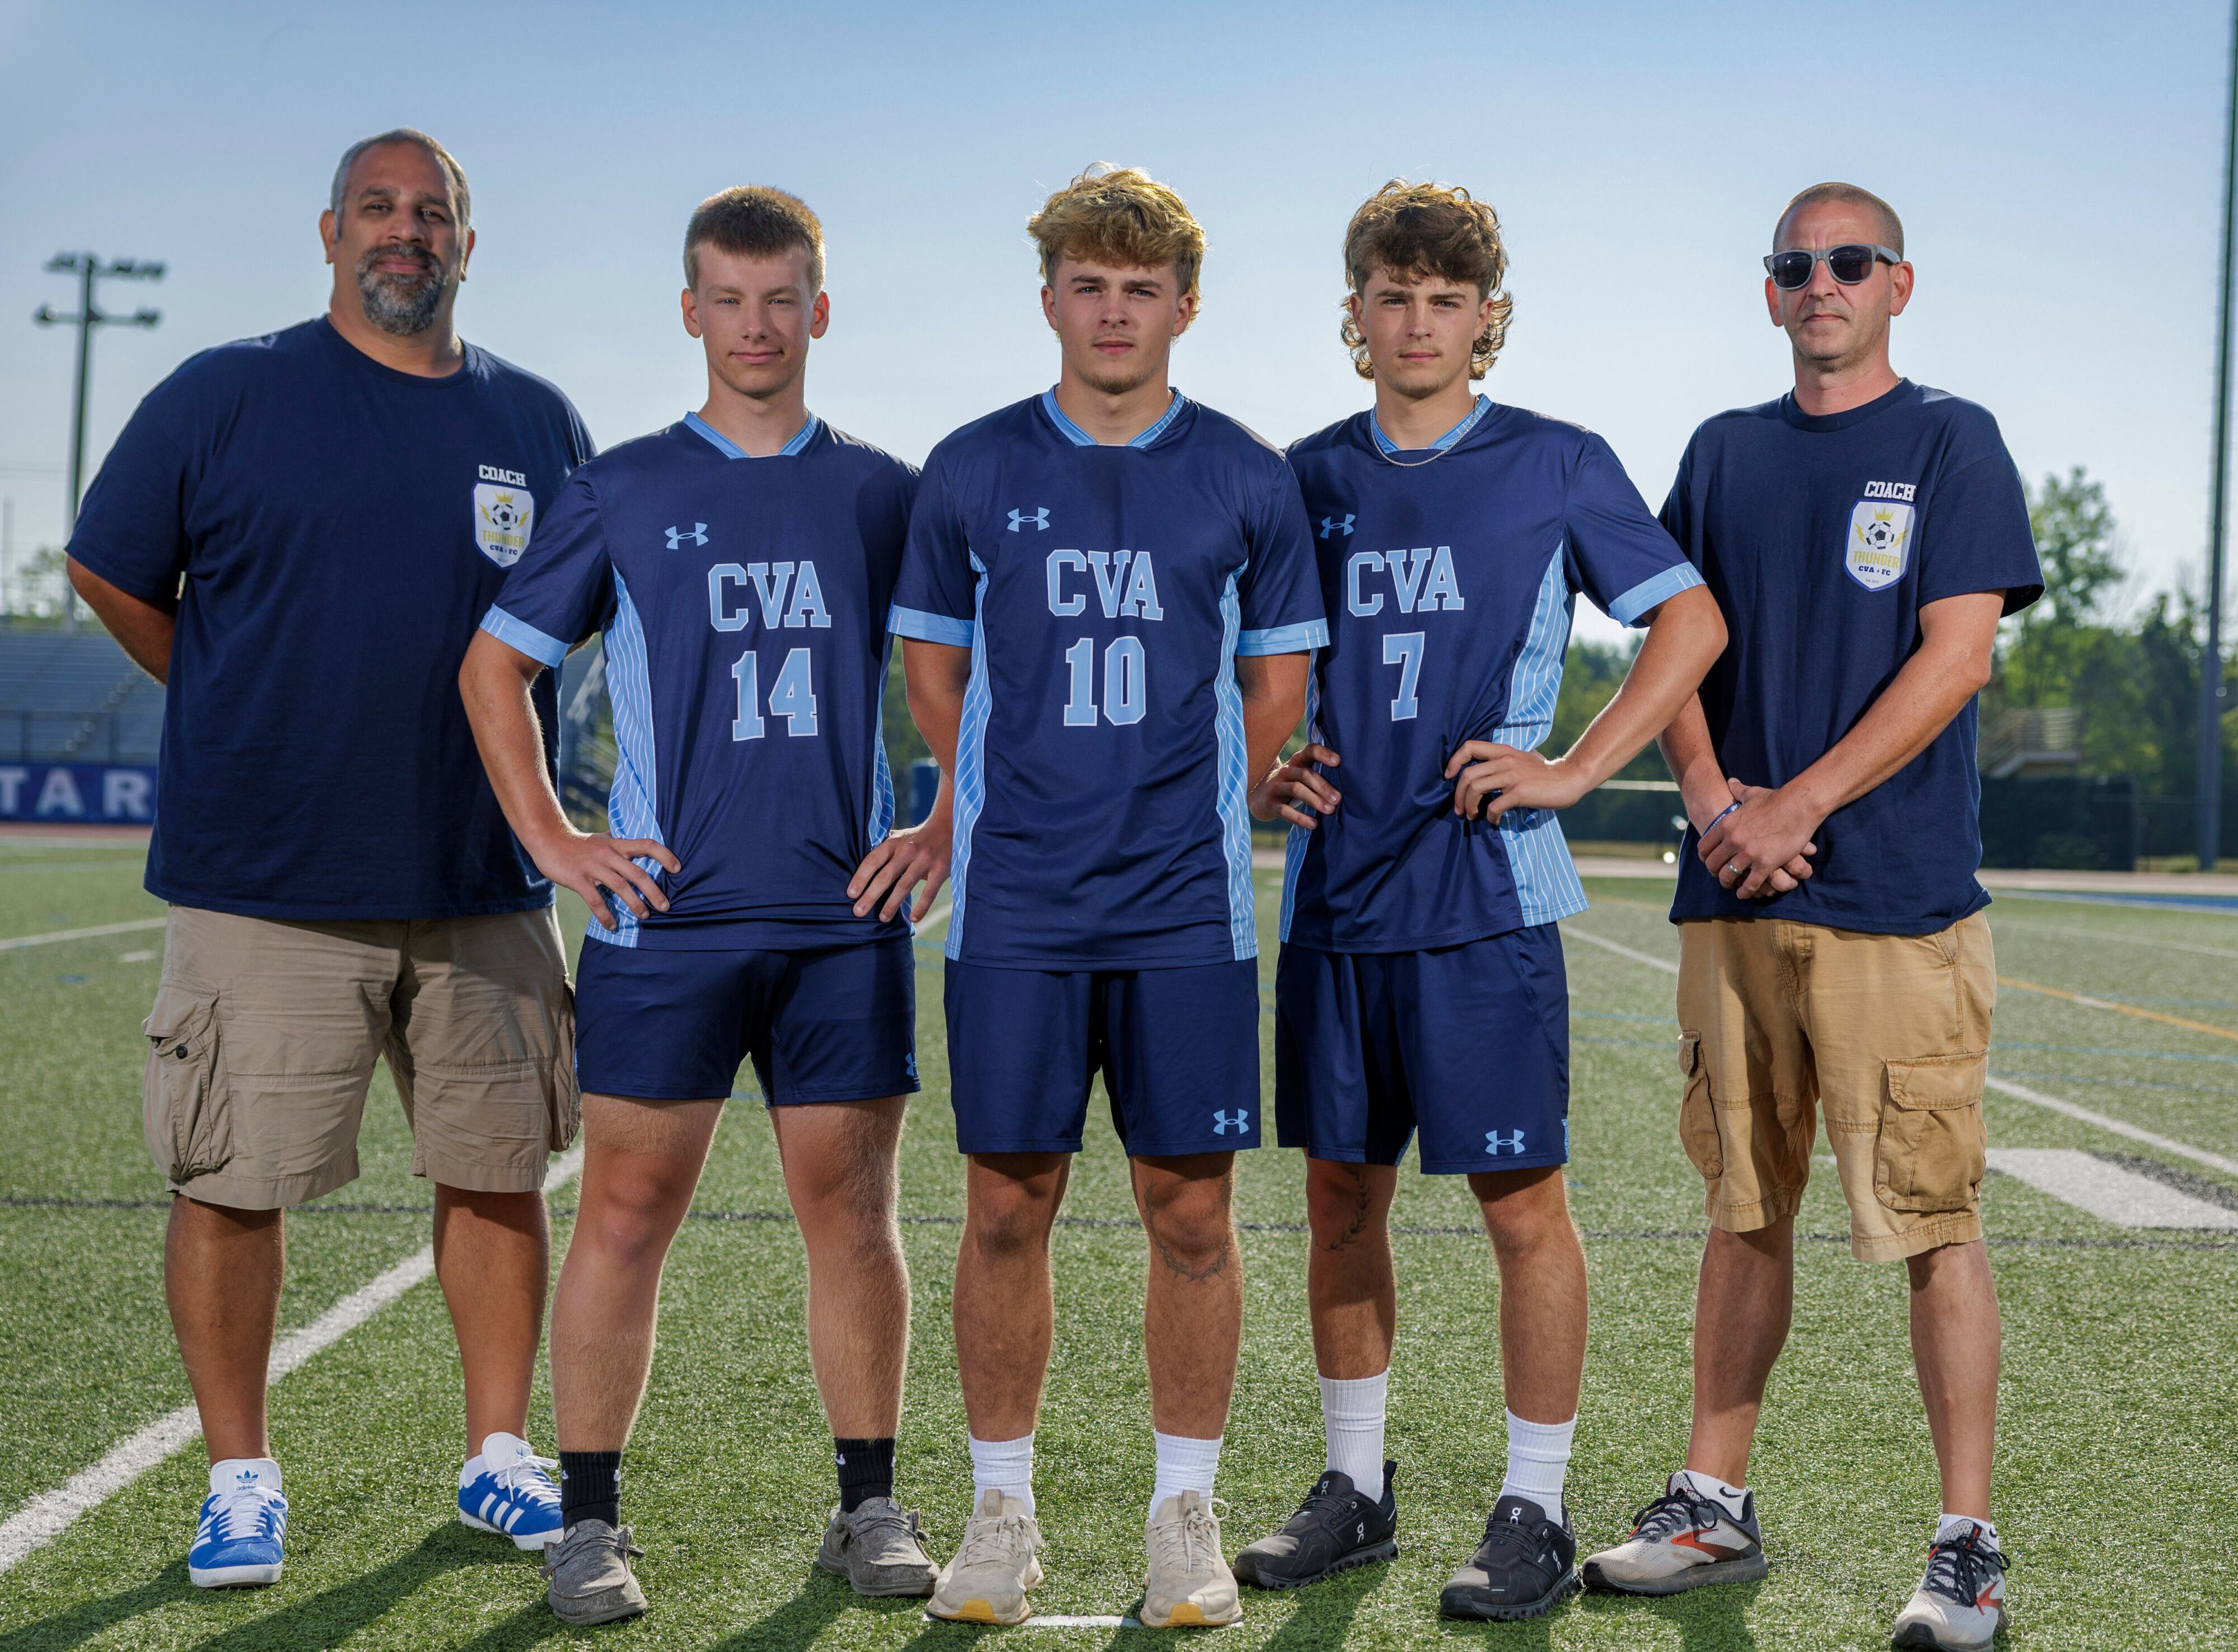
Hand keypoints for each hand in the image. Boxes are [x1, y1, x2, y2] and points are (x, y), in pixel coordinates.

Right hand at [527, 828, 679, 931]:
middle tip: (666, 906)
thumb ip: (618, 844)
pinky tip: (612, 925)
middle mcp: (608, 854)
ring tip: (645, 916)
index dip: (665, 855)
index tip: (678, 868)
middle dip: (654, 891)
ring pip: (620, 887)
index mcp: (617, 844)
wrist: (548, 839)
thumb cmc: (578, 843)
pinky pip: (596, 900)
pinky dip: (605, 915)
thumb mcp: (602, 839)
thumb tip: (636, 847)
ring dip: (635, 904)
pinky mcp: (579, 879)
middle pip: (638, 873)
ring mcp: (594, 867)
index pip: (647, 844)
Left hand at [849, 817, 951, 921]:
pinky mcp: (941, 870)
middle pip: (885, 876)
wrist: (949, 827)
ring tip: (882, 918)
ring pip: (904, 886)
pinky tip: (913, 918)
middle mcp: (908, 850)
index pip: (872, 861)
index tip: (851, 894)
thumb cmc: (917, 838)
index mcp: (894, 842)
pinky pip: (929, 892)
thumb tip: (861, 871)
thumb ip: (883, 851)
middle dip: (870, 896)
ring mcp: (925, 860)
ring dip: (892, 904)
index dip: (860, 878)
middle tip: (858, 912)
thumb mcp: (898, 838)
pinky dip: (921, 907)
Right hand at [1250, 743, 1340, 828]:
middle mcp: (1286, 771)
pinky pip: (1285, 811)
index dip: (1323, 754)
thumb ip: (1319, 774)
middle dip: (1323, 786)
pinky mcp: (1271, 804)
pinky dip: (1300, 818)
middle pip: (1305, 774)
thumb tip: (1350, 785)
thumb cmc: (1291, 784)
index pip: (1310, 751)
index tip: (1338, 762)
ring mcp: (1276, 787)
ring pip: (1296, 789)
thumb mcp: (1301, 774)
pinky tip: (1314, 824)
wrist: (1259, 796)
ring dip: (1315, 800)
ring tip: (1330, 810)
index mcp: (1297, 761)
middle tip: (1338, 798)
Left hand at [1444, 741, 1588, 821]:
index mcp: (1503, 751)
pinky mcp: (1520, 792)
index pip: (1469, 747)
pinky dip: (1489, 817)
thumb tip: (1481, 774)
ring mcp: (1512, 776)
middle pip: (1467, 775)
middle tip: (1459, 809)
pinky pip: (1494, 806)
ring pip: (1476, 790)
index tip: (1449, 777)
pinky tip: (1494, 821)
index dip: (1454, 761)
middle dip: (1457, 795)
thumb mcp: (1521, 759)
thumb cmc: (1544, 773)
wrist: (1569, 779)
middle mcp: (1505, 760)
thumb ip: (1502, 761)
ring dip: (1469, 807)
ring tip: (1472, 816)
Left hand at [1697, 779, 1819, 898]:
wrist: (1799, 805)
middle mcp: (1733, 840)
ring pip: (1729, 875)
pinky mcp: (1766, 863)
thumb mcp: (1751, 794)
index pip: (1705, 846)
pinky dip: (1745, 891)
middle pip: (1713, 863)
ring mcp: (1749, 853)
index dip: (1704, 856)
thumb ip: (1737, 790)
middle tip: (1718, 876)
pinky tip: (1743, 894)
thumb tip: (1730, 782)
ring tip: (1730, 885)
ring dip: (1727, 882)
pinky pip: (1750, 884)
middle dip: (1714, 872)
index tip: (1707, 861)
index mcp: (1727, 824)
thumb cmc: (1776, 799)